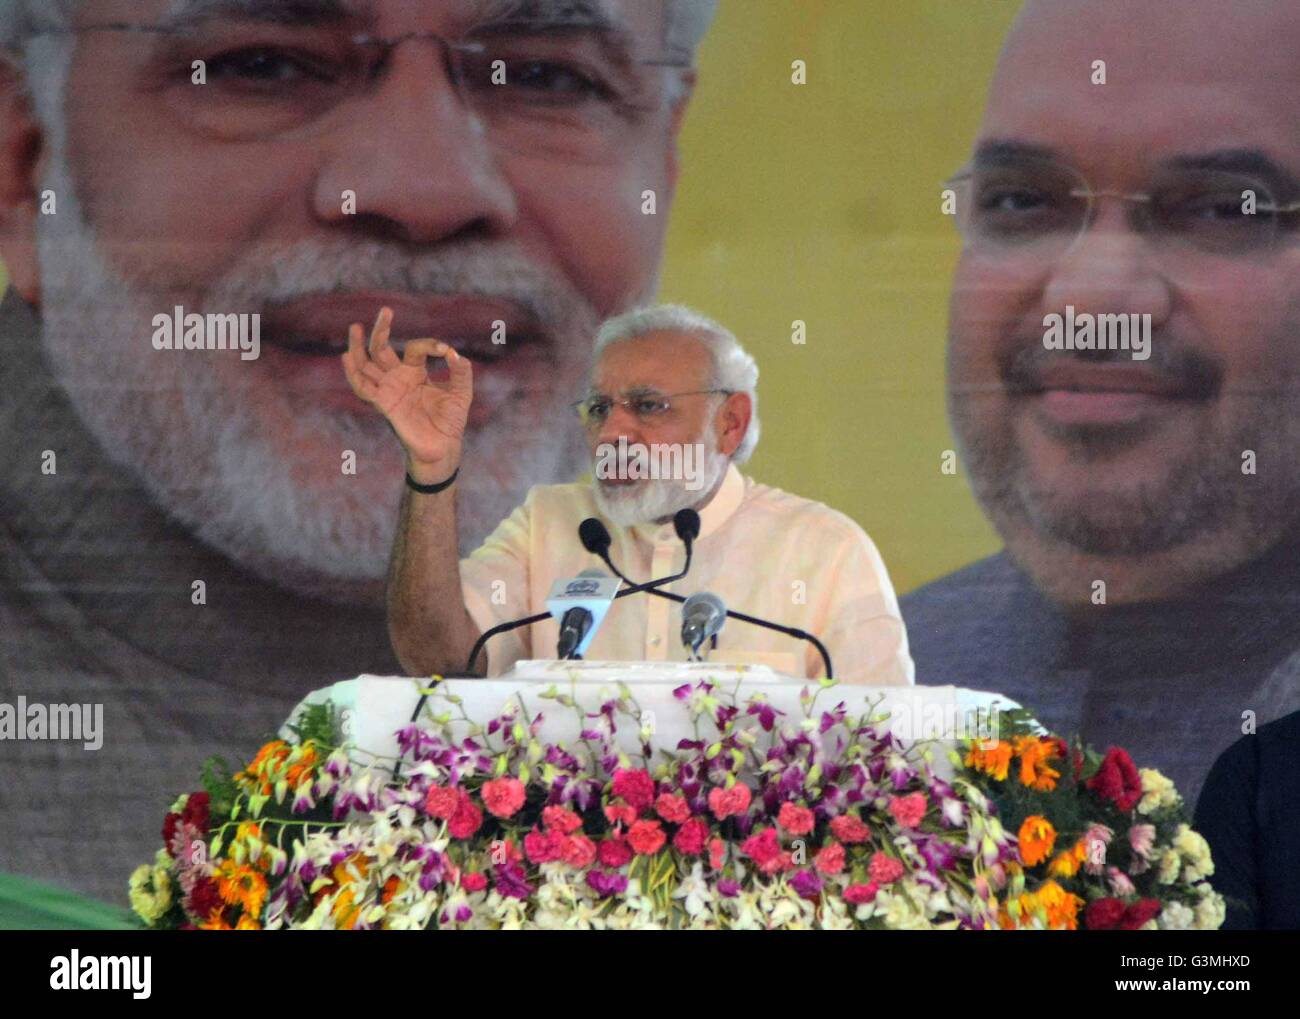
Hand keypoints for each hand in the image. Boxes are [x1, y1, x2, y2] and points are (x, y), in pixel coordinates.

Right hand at [341, 307, 471, 477]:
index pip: (414, 348)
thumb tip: (455, 354)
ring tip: (354, 327)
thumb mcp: (461, 393)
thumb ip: (461, 373)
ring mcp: (389, 391)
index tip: (445, 351)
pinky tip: (347, 357)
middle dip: (381, 330)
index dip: (429, 345)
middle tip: (386, 311)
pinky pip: (364, 389)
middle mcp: (398, 378)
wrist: (443, 447)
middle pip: (380, 349)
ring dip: (358, 347)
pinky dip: (354, 375)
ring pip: (366, 365)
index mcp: (415, 372)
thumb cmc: (450, 421)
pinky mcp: (384, 405)